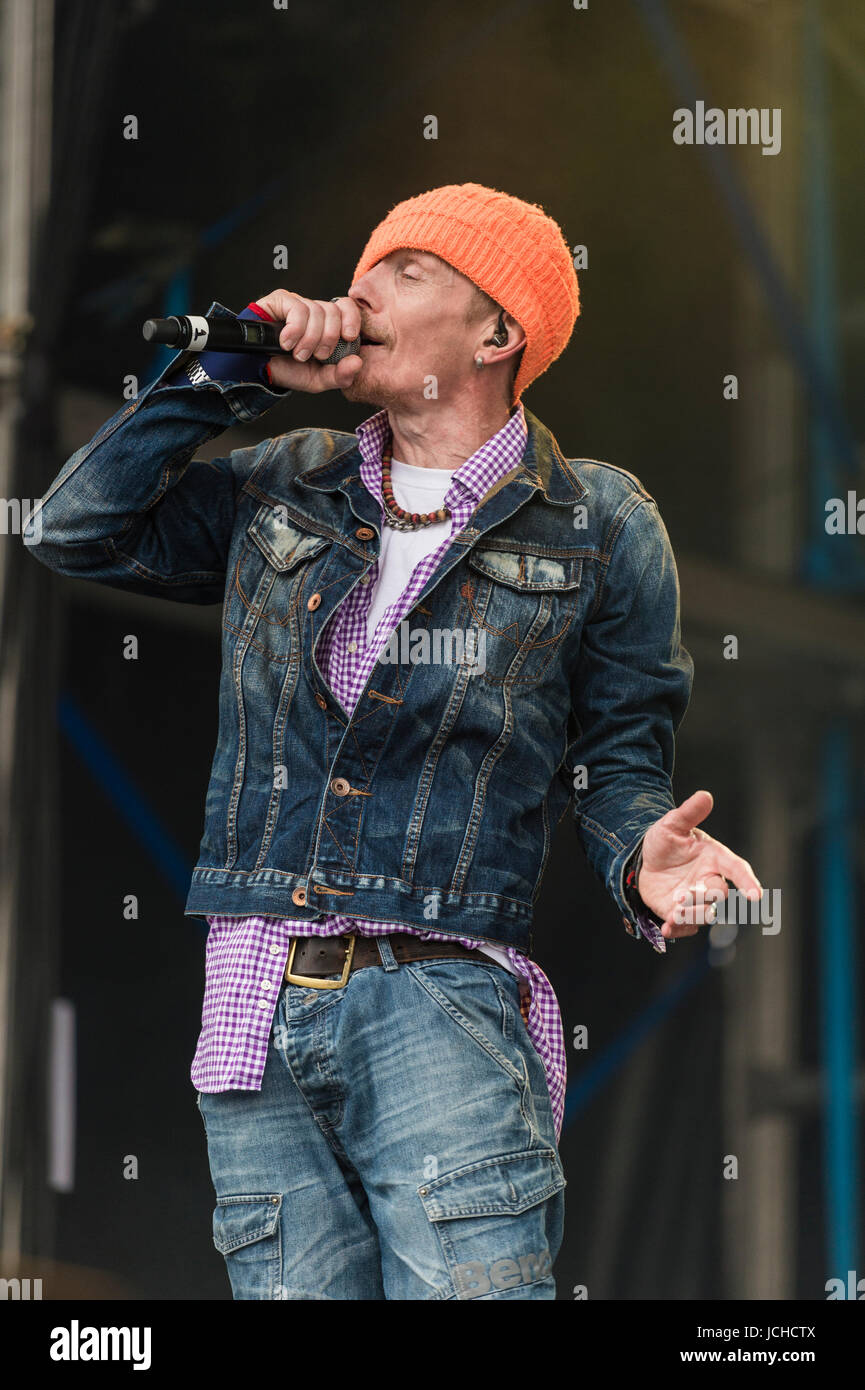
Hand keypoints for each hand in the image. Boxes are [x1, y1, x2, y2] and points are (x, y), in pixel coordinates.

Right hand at [254, 289, 361, 393]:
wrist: (260, 370)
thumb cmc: (289, 370)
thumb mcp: (318, 380)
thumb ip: (341, 375)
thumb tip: (357, 363)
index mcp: (326, 325)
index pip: (347, 307)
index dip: (351, 319)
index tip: (348, 337)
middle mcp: (313, 311)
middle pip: (333, 310)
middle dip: (328, 338)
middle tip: (316, 355)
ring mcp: (297, 304)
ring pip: (316, 311)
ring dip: (308, 339)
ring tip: (297, 354)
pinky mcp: (280, 300)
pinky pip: (297, 309)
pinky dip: (295, 330)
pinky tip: (286, 343)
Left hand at [637, 789, 761, 939]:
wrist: (644, 860)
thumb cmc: (664, 841)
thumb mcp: (672, 824)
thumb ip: (689, 813)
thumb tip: (705, 795)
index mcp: (715, 858)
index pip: (737, 869)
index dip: (748, 882)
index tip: (756, 896)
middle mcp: (710, 881)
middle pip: (719, 895)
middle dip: (706, 897)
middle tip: (684, 895)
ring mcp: (697, 900)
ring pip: (705, 914)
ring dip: (692, 916)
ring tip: (674, 914)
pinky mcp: (681, 914)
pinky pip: (686, 927)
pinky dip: (678, 929)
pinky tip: (667, 928)